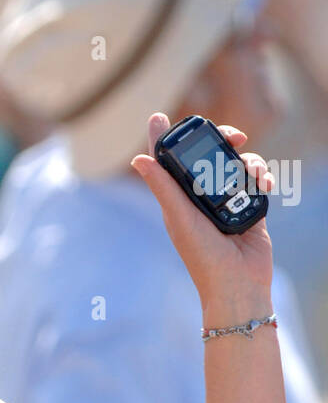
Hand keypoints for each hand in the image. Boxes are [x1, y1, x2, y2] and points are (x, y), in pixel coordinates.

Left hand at [130, 113, 273, 310]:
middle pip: (209, 155)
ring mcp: (226, 200)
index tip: (170, 118)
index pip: (171, 161)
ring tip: (255, 174)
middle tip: (236, 135)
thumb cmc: (203, 256)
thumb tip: (138, 159)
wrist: (238, 284)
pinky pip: (256, 180)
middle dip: (223, 140)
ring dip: (250, 161)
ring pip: (236, 164)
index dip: (171, 138)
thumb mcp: (179, 218)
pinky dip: (262, 176)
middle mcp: (200, 196)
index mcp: (178, 198)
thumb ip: (163, 187)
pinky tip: (265, 183)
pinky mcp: (249, 206)